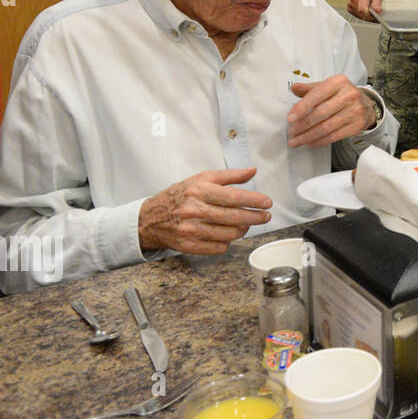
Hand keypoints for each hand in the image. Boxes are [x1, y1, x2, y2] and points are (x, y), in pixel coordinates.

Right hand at [138, 168, 272, 254]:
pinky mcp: (188, 246)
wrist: (150, 218)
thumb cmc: (180, 196)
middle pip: (233, 217)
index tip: (267, 202)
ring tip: (246, 224)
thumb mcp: (201, 179)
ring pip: (228, 234)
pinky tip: (228, 234)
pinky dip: (228, 242)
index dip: (253, 200)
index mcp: (198, 191)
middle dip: (255, 217)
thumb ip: (229, 176)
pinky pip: (218, 247)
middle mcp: (194, 210)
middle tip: (266, 216)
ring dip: (243, 229)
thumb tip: (252, 171)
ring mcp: (190, 230)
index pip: (233, 196)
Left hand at [287, 75, 375, 146]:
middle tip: (292, 132)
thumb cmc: (342, 95)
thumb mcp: (327, 86)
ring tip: (297, 140)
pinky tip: (310, 143)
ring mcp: (354, 111)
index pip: (317, 95)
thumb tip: (294, 88)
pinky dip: (320, 141)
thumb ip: (310, 88)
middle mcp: (348, 95)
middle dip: (303, 125)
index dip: (302, 108)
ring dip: (308, 136)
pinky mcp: (357, 125)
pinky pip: (334, 136)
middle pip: (321, 113)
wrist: (366, 104)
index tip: (290, 118)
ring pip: (326, 127)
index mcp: (338, 82)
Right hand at [347, 0, 385, 21]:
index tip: (376, 15)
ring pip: (359, 16)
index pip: (362, 9)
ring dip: (366, 15)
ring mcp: (350, 3)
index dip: (370, 15)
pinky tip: (366, 9)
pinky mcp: (349, 7)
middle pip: (361, 13)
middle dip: (370, 16)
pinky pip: (357, 15)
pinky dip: (362, 15)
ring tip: (371, 8)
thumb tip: (377, 11)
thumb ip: (378, 2)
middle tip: (376, 11)